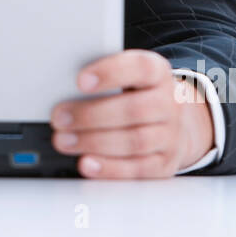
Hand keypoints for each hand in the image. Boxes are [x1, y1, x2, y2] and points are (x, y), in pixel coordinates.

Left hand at [49, 48, 213, 178]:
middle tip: (59, 118)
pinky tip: (86, 162)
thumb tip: (64, 87)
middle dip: (90, 115)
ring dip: (94, 142)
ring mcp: (170, 135)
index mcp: (158, 73)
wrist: (176, 124)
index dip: (110, 73)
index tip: (80, 80)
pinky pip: (137, 169)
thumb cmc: (139, 95)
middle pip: (133, 110)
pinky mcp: (165, 164)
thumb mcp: (130, 77)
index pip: (140, 67)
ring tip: (63, 140)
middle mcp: (170, 103)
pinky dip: (109, 167)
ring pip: (134, 141)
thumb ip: (105, 79)